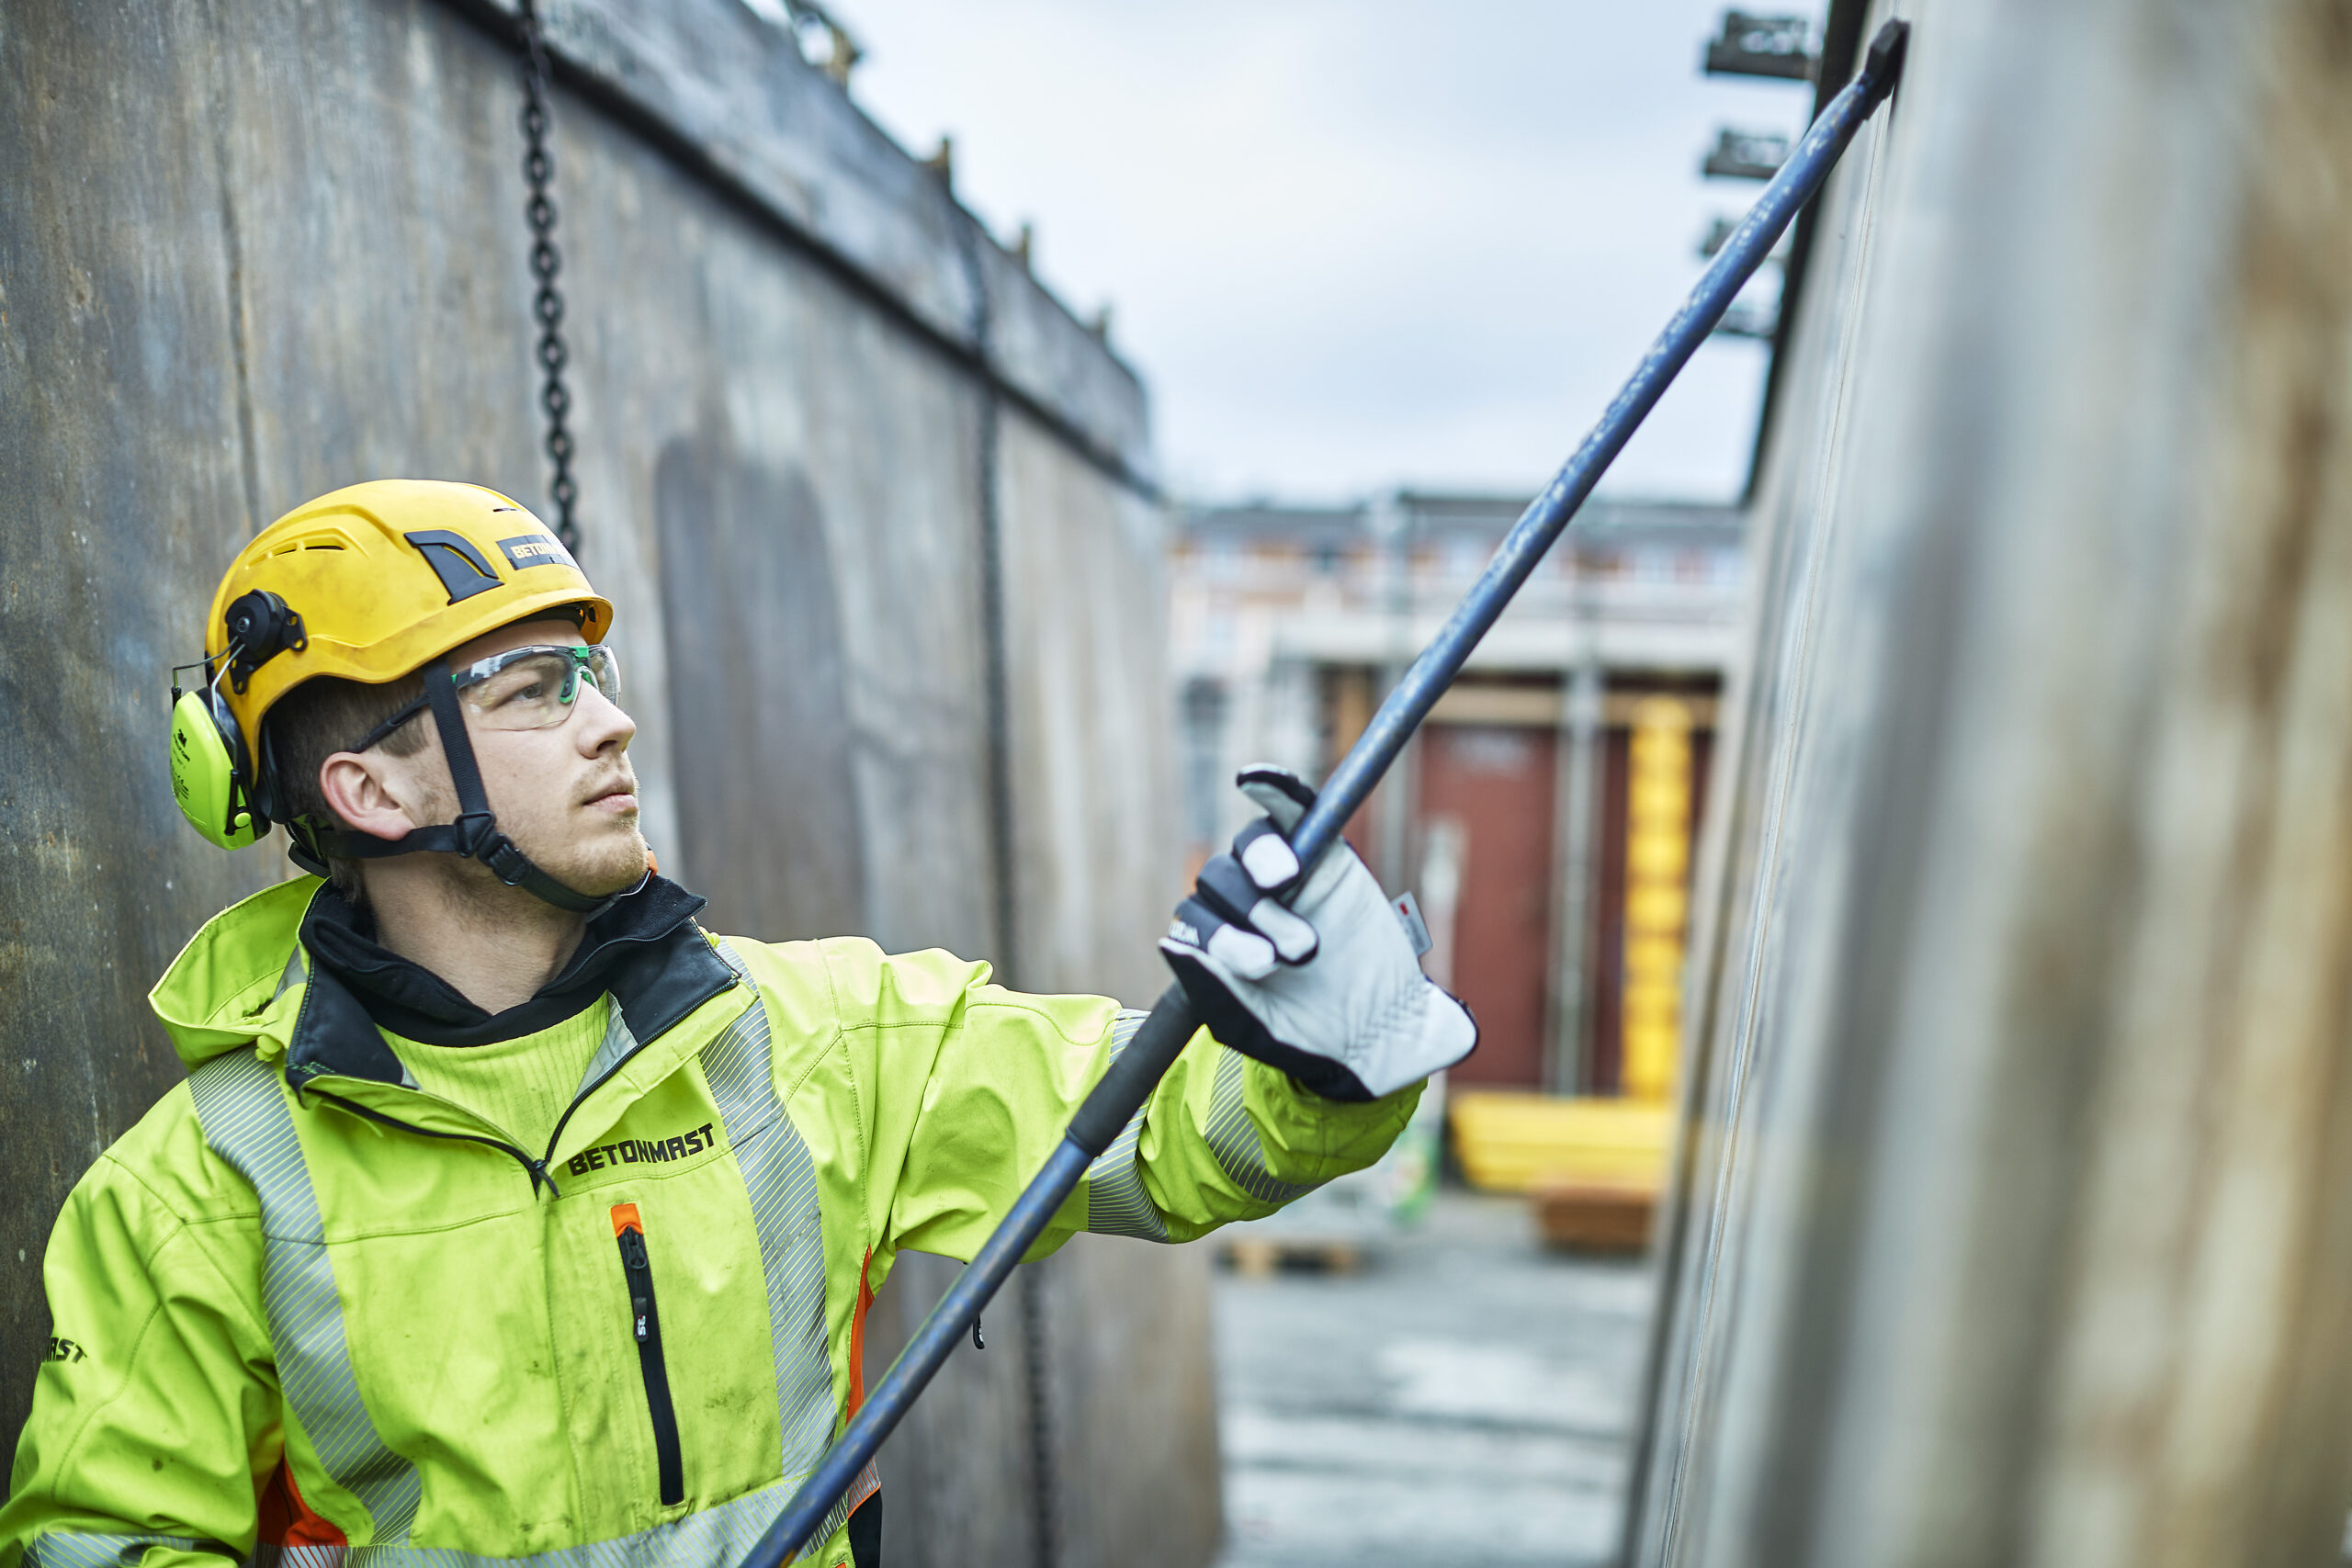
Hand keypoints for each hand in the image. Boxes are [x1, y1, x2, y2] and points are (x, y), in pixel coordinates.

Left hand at [1159, 765, 1476, 1100]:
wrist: (1382, 1029)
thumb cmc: (1311, 1034)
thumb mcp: (1256, 1025)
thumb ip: (1214, 990)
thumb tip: (1171, 944)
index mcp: (1217, 942)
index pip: (1195, 917)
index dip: (1220, 936)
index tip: (1262, 965)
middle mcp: (1242, 903)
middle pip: (1218, 880)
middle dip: (1252, 914)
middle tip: (1298, 952)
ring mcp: (1282, 874)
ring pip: (1249, 847)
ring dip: (1265, 872)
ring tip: (1307, 916)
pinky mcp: (1323, 850)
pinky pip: (1288, 807)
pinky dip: (1272, 787)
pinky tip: (1254, 779)